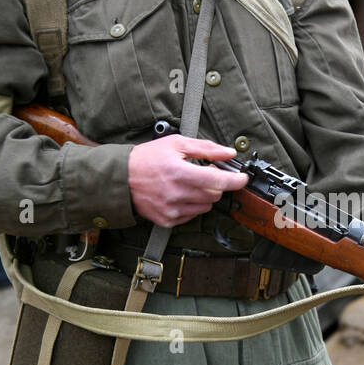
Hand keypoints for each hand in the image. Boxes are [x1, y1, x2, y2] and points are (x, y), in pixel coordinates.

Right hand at [127, 135, 248, 226]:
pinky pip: (192, 215)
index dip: (235, 180)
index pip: (218, 180)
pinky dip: (192, 205)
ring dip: (205, 195)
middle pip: (214, 194)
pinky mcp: (167, 220)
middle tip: (206, 172)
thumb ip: (206, 148)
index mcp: (180, 172)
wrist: (121, 178)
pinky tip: (180, 194)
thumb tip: (229, 153)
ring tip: (190, 183)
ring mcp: (172, 210)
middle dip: (216, 183)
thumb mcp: (176, 144)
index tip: (242, 178)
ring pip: (205, 207)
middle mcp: (177, 194)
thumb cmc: (148, 158)